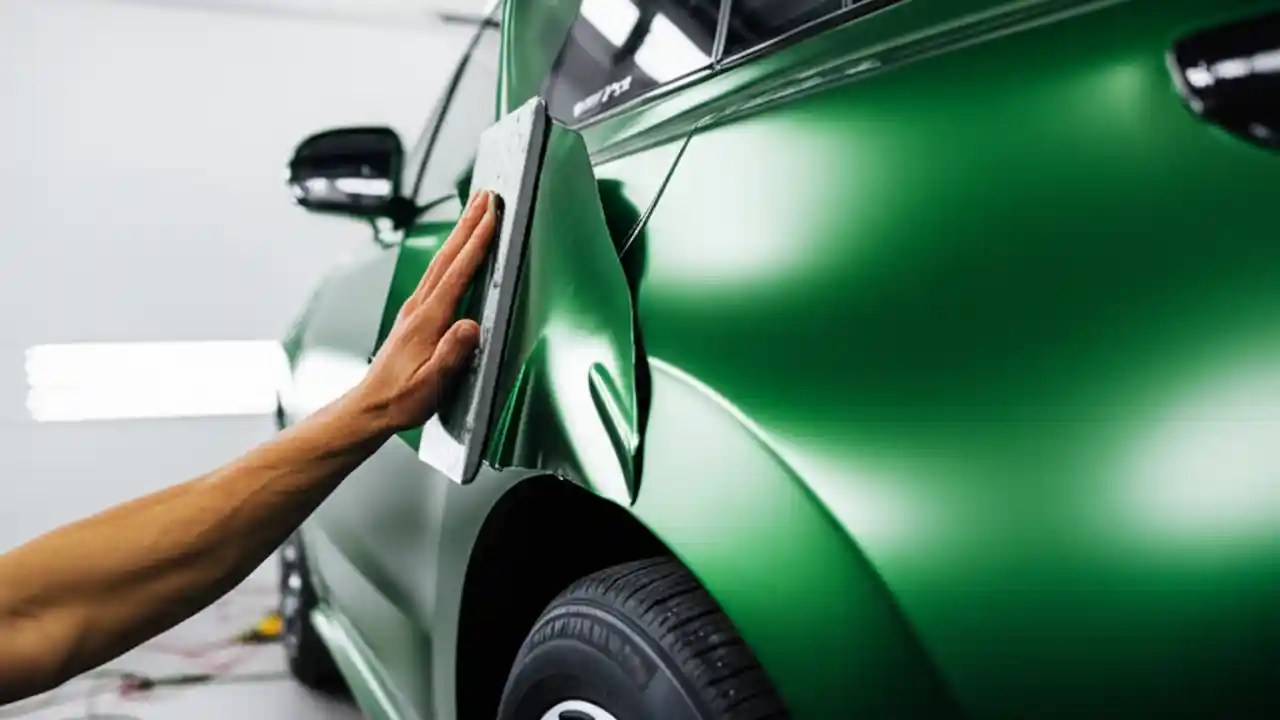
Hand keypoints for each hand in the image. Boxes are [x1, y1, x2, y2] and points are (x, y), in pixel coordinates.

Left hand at [350, 190, 498, 432]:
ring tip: (475, 211)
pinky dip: (451, 253)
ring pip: (441, 261)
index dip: (476, 242)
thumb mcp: (431, 384)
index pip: (457, 273)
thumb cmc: (402, 399)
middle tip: (486, 196)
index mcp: (427, 320)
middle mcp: (419, 308)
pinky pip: (437, 274)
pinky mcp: (415, 315)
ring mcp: (415, 309)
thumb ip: (452, 354)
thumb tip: (471, 326)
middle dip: (469, 223)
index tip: (492, 216)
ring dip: (460, 233)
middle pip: (448, 256)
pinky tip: (456, 251)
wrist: (370, 407)